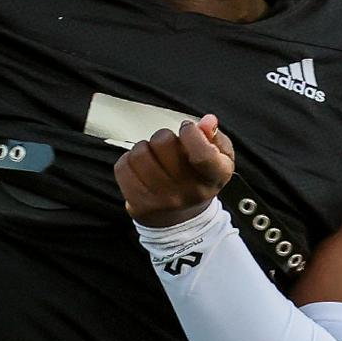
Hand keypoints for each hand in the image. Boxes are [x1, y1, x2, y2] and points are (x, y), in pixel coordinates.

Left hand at [114, 115, 235, 227]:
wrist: (182, 219)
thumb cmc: (198, 179)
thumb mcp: (218, 158)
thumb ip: (214, 136)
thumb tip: (207, 121)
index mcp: (214, 177)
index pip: (202, 153)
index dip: (190, 133)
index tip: (187, 128)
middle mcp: (190, 192)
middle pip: (164, 143)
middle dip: (163, 137)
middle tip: (167, 146)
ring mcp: (164, 200)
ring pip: (140, 153)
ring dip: (144, 148)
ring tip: (153, 157)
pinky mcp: (140, 204)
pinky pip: (123, 168)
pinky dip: (128, 161)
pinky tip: (140, 168)